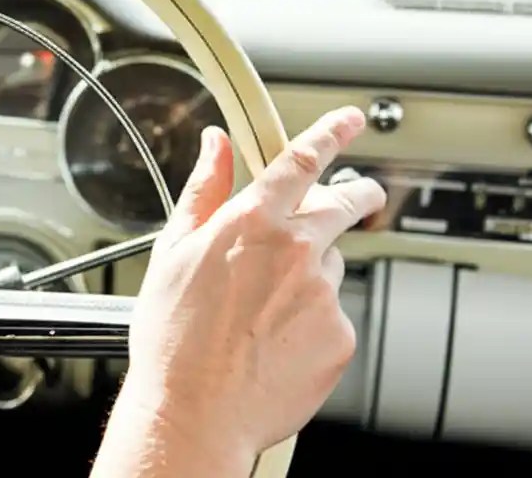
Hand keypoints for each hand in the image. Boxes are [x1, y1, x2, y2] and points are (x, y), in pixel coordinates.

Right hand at [94, 107, 385, 475]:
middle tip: (358, 199)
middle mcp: (296, 250)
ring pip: (330, 266)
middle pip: (345, 205)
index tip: (352, 119)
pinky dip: (312, 322)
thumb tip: (214, 145)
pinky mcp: (340, 335)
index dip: (333, 132)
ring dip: (311, 274)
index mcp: (252, 222)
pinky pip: (333, 315)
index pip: (302, 161)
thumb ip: (204, 190)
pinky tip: (276, 341)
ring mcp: (323, 294)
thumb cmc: (173, 338)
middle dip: (358, 196)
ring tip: (265, 311)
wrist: (194, 412)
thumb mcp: (173, 251)